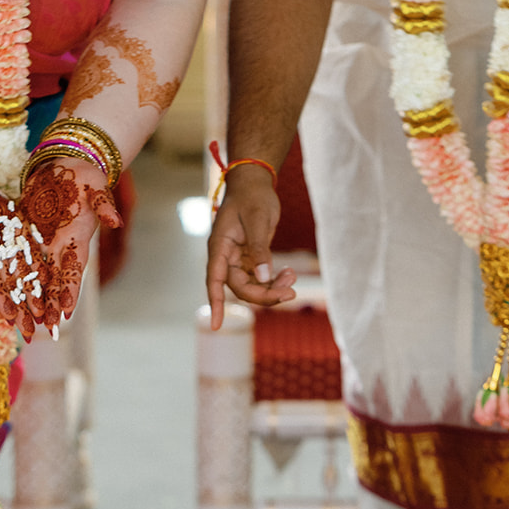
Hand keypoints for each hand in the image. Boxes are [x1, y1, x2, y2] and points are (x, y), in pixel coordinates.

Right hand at [0, 171, 41, 339]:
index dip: (0, 300)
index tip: (12, 319)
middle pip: (9, 287)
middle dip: (21, 309)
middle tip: (34, 331)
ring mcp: (4, 245)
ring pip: (22, 276)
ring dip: (33, 296)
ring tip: (45, 317)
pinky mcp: (15, 232)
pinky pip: (31, 254)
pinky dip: (40, 270)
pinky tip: (51, 285)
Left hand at [18, 158, 120, 330]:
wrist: (66, 163)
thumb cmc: (84, 174)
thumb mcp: (95, 186)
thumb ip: (104, 204)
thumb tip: (117, 222)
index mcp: (77, 236)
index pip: (74, 268)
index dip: (70, 289)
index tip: (66, 310)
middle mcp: (61, 245)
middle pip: (57, 280)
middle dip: (53, 304)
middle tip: (48, 329)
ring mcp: (45, 242)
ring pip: (39, 275)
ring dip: (36, 298)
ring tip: (31, 321)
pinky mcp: (28, 234)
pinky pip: (21, 260)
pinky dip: (18, 277)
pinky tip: (11, 295)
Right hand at [205, 167, 296, 328]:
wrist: (255, 183)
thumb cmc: (252, 197)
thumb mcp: (258, 220)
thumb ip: (260, 249)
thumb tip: (263, 277)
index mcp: (220, 247)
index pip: (215, 281)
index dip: (215, 303)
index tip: (216, 326)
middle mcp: (226, 256)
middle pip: (240, 287)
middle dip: (265, 294)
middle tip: (291, 293)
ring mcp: (238, 258)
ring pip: (253, 285)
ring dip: (273, 287)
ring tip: (293, 276)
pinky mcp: (251, 257)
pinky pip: (261, 277)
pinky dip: (275, 279)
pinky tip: (290, 272)